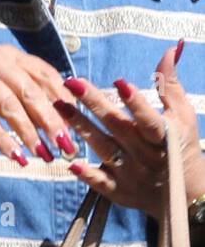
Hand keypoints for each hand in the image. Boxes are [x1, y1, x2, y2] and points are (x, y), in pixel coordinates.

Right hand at [0, 46, 78, 162]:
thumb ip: (24, 86)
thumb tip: (63, 113)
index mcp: (8, 55)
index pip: (44, 74)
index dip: (63, 99)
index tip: (78, 122)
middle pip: (31, 92)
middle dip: (52, 120)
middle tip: (67, 144)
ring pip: (10, 107)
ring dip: (31, 134)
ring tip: (46, 155)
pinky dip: (4, 142)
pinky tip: (18, 158)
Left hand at [60, 44, 204, 215]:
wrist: (187, 197)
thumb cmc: (182, 146)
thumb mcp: (183, 115)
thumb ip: (170, 85)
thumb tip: (171, 49)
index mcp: (165, 137)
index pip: (150, 121)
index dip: (137, 104)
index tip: (119, 83)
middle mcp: (147, 156)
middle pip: (119, 128)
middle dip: (95, 105)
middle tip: (72, 82)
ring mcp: (132, 174)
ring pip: (104, 149)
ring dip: (81, 128)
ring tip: (58, 105)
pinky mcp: (120, 191)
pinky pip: (102, 183)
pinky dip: (88, 174)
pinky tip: (71, 163)